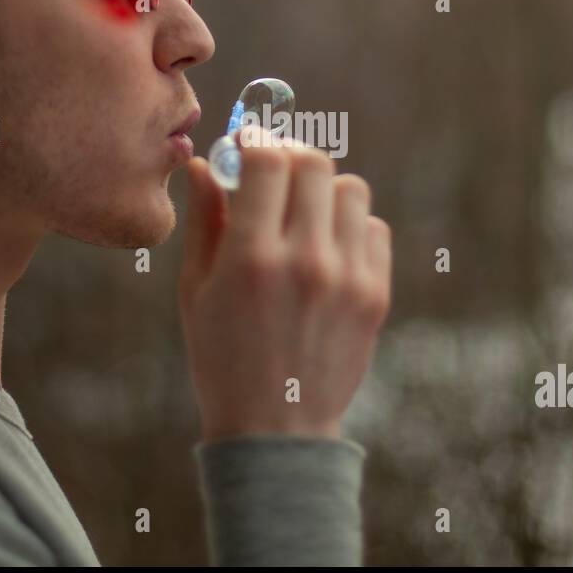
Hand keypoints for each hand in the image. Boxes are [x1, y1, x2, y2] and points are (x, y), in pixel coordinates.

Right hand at [178, 126, 391, 441]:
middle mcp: (306, 260)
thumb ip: (204, 219)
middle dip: (289, 158)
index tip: (245, 146)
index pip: (266, 159)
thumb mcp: (196, 289)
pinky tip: (326, 250)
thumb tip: (201, 162)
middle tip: (273, 173)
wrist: (276, 430)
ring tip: (301, 216)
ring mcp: (348, 278)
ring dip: (323, 191)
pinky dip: (350, 228)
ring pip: (350, 189)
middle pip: (314, 163)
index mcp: (252, 257)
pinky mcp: (376, 295)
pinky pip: (374, 228)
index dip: (253, 142)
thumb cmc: (221, 358)